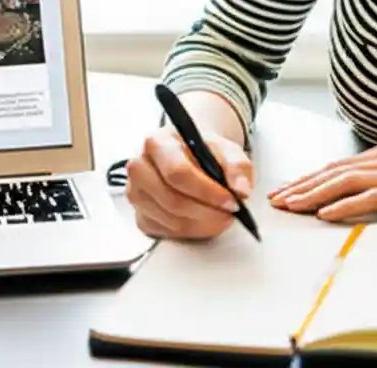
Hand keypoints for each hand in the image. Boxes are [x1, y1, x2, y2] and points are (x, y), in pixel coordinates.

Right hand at [126, 124, 253, 239]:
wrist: (186, 154)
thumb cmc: (202, 151)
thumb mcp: (226, 149)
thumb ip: (237, 166)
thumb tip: (240, 190)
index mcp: (157, 143)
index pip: (177, 172)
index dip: (207, 191)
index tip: (231, 201)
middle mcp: (139, 167)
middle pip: (172, 200)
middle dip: (208, 212)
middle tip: (230, 214)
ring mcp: (136, 193)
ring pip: (171, 221)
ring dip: (203, 224)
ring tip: (221, 216)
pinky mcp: (140, 216)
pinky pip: (167, 233)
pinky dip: (192, 231)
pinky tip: (203, 219)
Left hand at [268, 144, 376, 222]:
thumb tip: (355, 193)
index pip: (334, 166)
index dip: (306, 178)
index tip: (284, 190)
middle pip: (331, 172)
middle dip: (300, 186)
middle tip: (274, 200)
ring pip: (343, 182)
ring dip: (313, 195)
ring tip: (290, 206)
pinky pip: (370, 197)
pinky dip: (344, 205)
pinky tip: (325, 214)